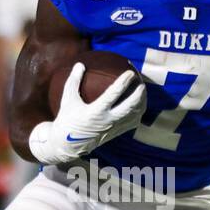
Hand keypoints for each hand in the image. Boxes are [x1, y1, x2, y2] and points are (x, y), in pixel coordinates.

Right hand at [28, 61, 145, 165]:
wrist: (67, 145)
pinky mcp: (115, 133)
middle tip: (142, 83)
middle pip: (130, 106)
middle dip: (139, 94)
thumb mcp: (68, 99)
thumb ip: (74, 81)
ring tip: (143, 92)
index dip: (123, 82)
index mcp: (95, 111)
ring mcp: (113, 128)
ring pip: (134, 115)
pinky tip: (139, 105)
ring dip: (141, 103)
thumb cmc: (67, 120)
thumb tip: (80, 64)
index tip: (130, 72)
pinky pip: (132, 123)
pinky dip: (138, 113)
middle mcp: (107, 120)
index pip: (113, 94)